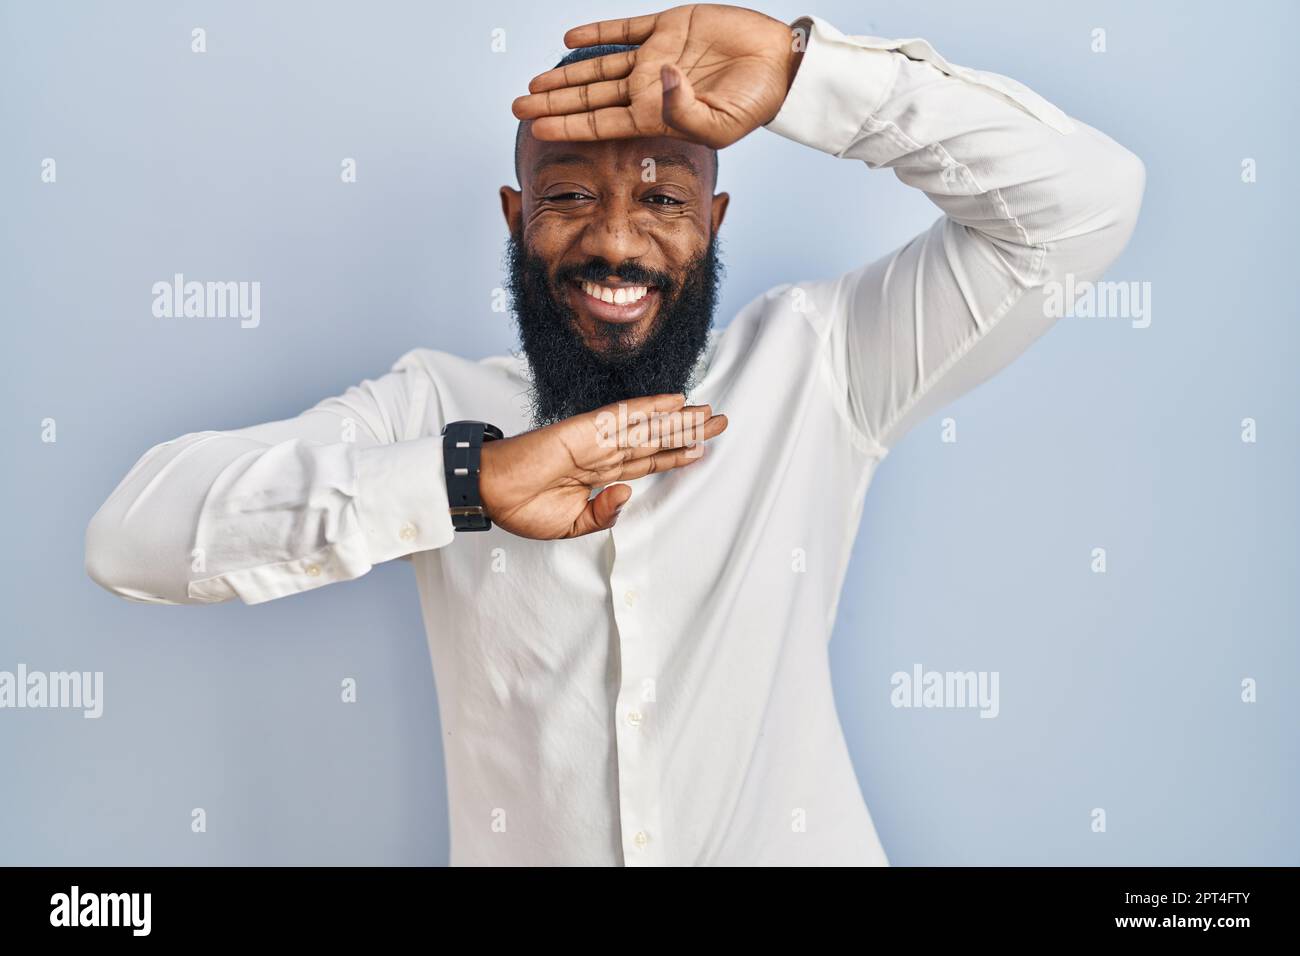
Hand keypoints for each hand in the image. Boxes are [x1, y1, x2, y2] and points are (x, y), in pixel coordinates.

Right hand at [477, 393, 726, 538]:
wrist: (490, 492)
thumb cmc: (521, 507)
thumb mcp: (571, 526)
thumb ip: (603, 514)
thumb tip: (628, 496)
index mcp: (600, 475)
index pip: (647, 462)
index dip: (675, 454)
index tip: (702, 448)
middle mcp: (603, 453)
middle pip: (655, 440)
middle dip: (689, 432)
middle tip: (721, 422)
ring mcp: (596, 439)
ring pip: (647, 427)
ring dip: (679, 419)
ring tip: (709, 412)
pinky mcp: (584, 430)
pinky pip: (623, 416)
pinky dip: (650, 407)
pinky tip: (675, 401)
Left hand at [512, 4, 803, 148]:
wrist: (782, 65)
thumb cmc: (754, 104)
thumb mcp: (720, 124)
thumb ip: (683, 111)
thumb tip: (656, 81)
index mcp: (655, 115)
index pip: (600, 123)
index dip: (566, 125)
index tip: (536, 129)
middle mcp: (648, 87)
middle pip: (589, 96)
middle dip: (552, 103)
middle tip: (517, 108)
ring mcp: (655, 56)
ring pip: (598, 66)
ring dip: (566, 74)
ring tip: (534, 84)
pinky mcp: (669, 25)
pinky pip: (624, 28)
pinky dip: (597, 33)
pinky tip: (569, 40)